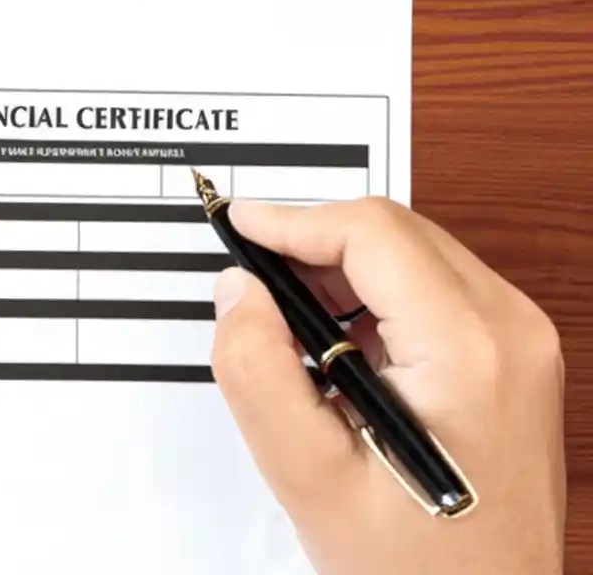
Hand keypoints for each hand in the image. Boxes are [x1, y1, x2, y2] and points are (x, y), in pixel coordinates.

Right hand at [211, 199, 564, 574]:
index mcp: (467, 351)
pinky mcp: (513, 357)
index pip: (372, 233)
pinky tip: (337, 344)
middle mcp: (510, 332)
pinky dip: (375, 296)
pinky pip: (435, 290)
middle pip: (396, 233)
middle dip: (314, 241)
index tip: (241, 225)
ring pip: (415, 254)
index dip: (294, 220)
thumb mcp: (308, 475)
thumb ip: (258, 371)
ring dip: (343, 268)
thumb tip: (239, 293)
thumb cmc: (419, 567)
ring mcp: (521, 342)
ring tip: (290, 320)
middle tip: (254, 276)